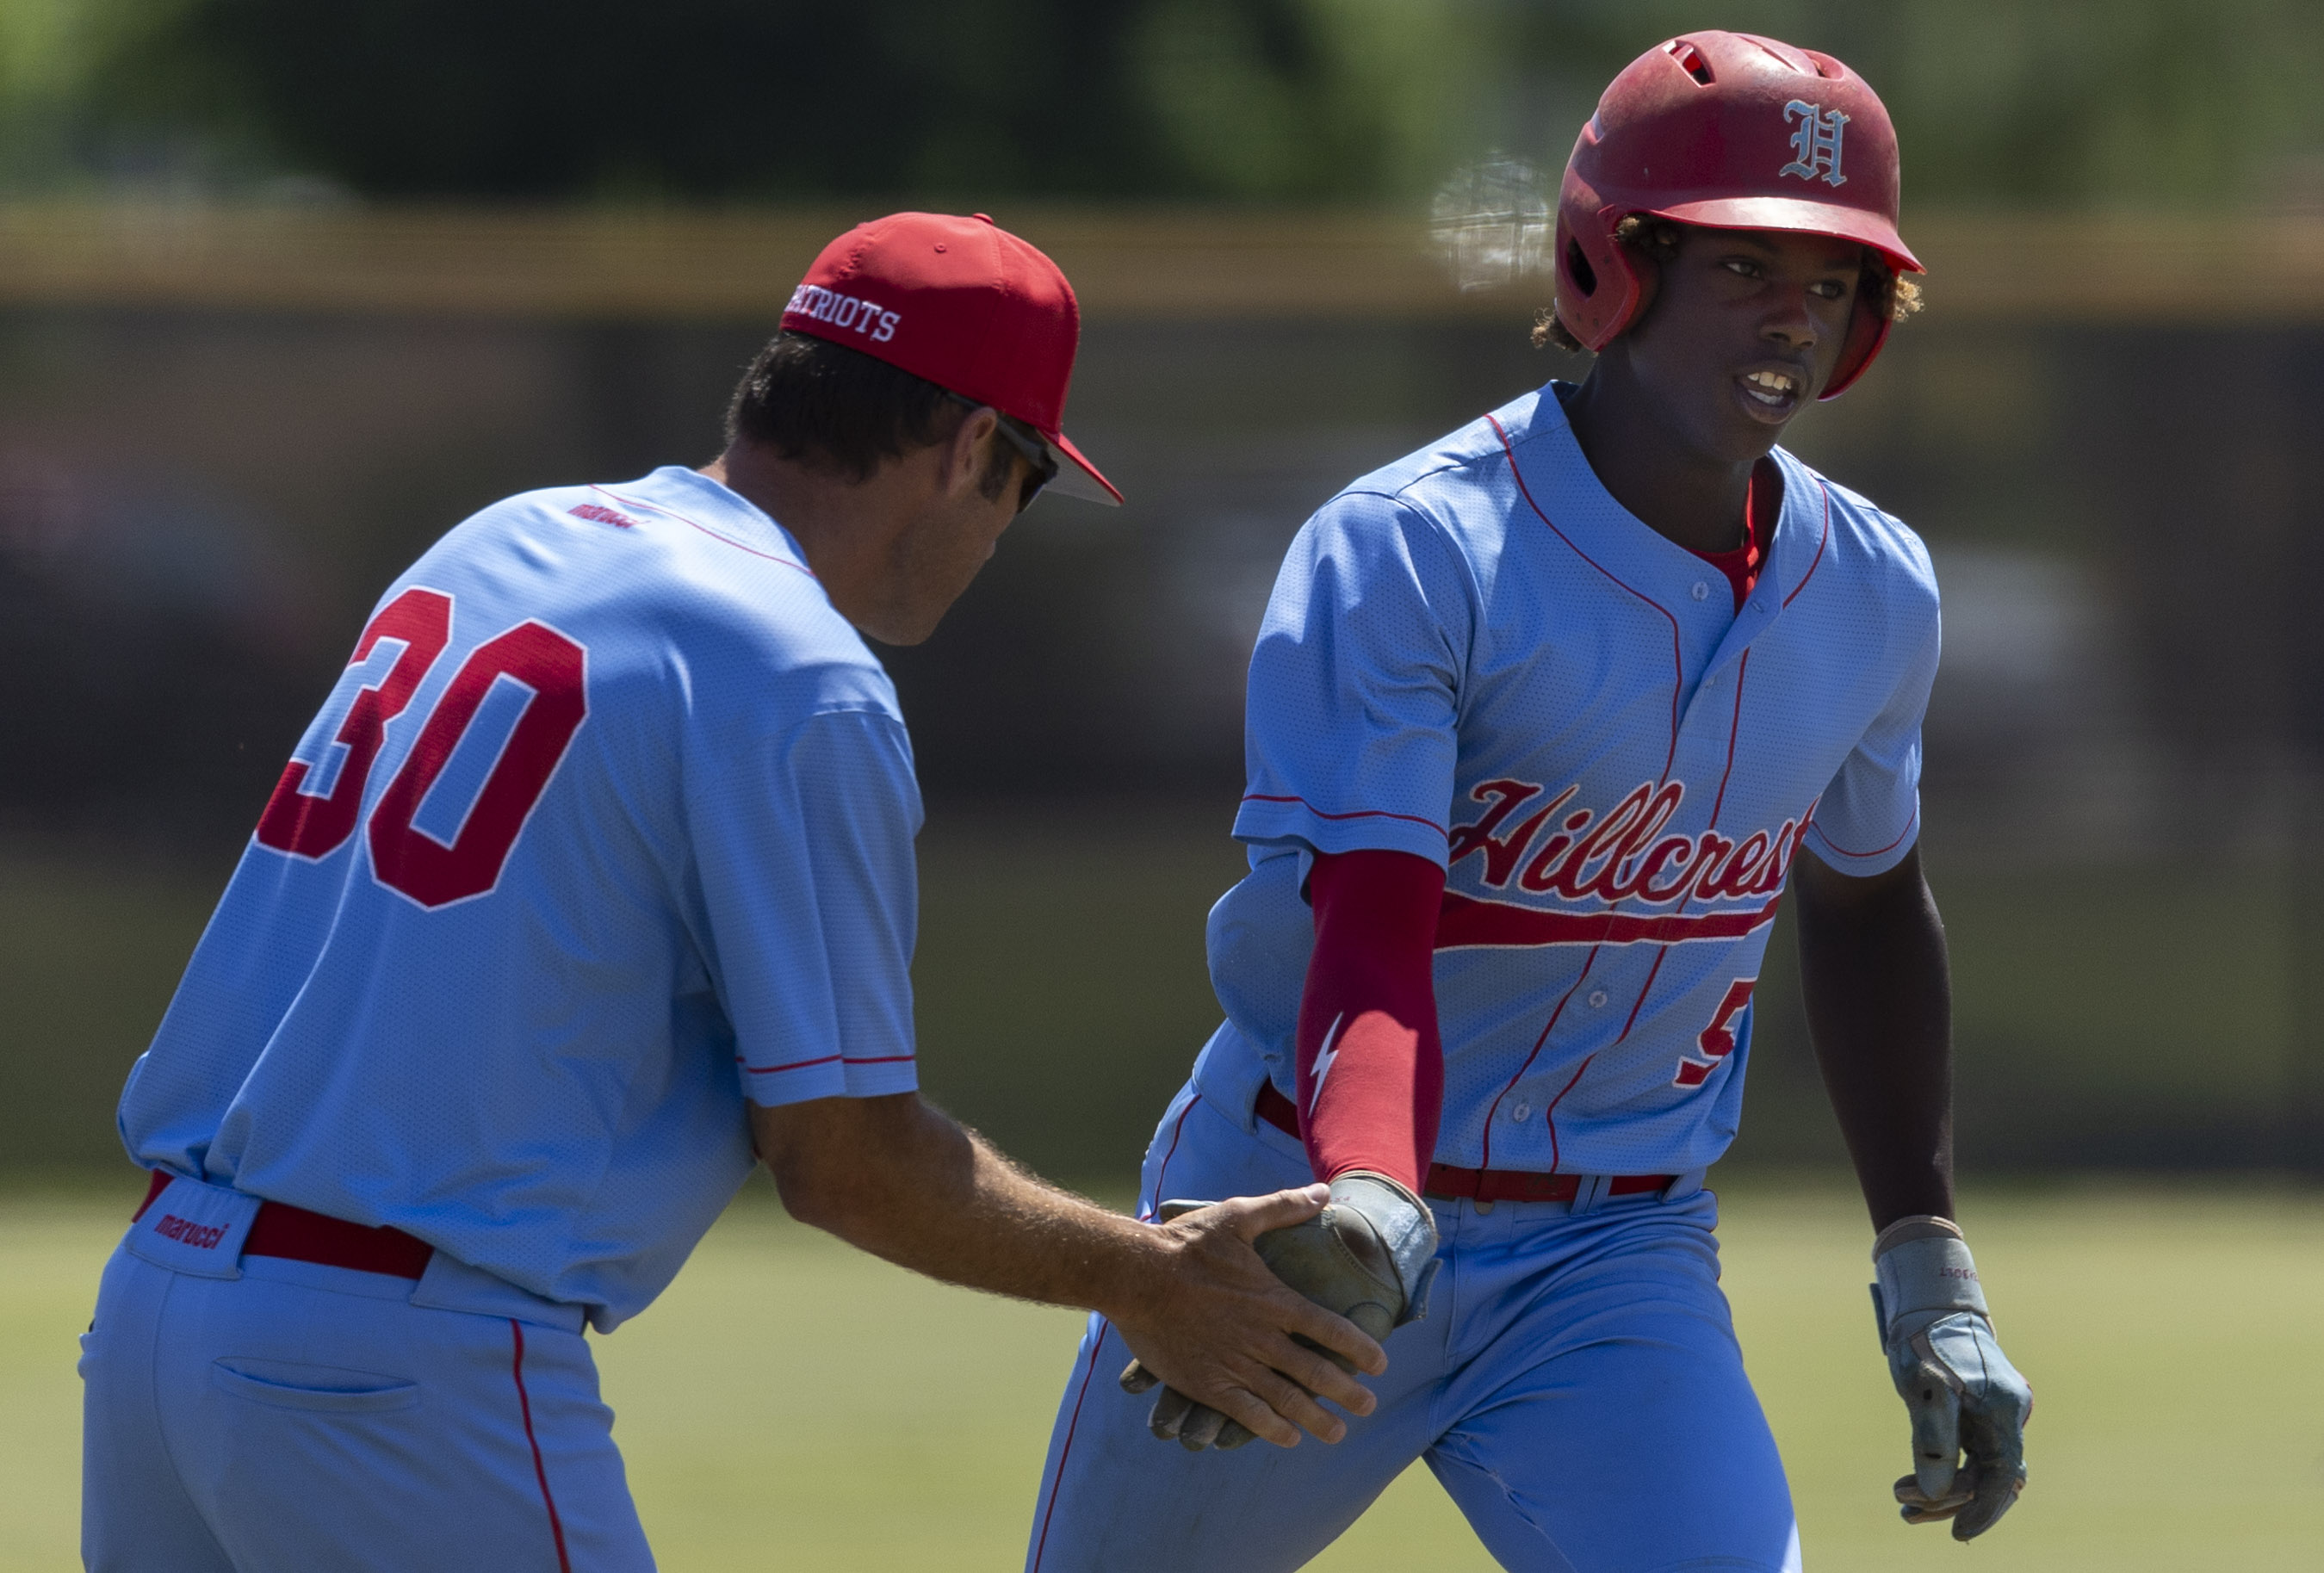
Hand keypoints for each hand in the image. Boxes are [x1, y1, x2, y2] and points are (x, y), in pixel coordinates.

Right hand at [1104, 1184, 1386, 1451]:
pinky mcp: (1209, 1385)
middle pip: (1317, 1373)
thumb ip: (1283, 1207)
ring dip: (1317, 1420)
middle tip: (1368, 1406)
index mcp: (1274, 1301)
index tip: (1380, 1364)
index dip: (1360, 1349)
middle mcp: (1262, 1338)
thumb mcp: (1237, 1216)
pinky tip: (1288, 1438)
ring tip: (1337, 1432)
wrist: (1136, 1276)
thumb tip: (1323, 1192)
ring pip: (1289, 1401)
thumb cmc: (1186, 1244)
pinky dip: (1273, 1430)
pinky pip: (1249, 1415)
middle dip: (1348, 1392)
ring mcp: (1236, 1365)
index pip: (1331, 1330)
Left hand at [1872, 1219, 2031, 1539]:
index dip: (1982, 1508)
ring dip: (1942, 1490)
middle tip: (1906, 1511)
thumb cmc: (1925, 1339)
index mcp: (2004, 1409)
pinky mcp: (1975, 1415)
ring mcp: (1991, 1416)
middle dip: (1950, 1501)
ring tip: (1902, 1505)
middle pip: (1987, 1478)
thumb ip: (1932, 1439)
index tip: (1957, 1532)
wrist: (1927, 1304)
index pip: (2002, 1476)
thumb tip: (1937, 1493)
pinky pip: (1965, 1455)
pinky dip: (1941, 1471)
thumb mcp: (1924, 1386)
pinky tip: (1912, 1485)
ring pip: (1974, 1469)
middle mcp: (2005, 1416)